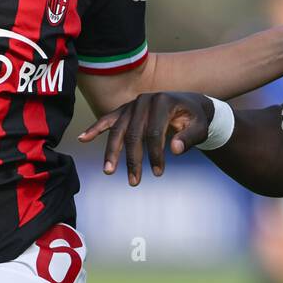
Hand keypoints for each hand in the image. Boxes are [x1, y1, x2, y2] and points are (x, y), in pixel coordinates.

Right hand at [78, 91, 213, 185]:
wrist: (190, 104)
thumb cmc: (195, 118)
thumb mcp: (199, 127)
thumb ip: (189, 138)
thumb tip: (174, 150)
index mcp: (163, 102)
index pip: (155, 132)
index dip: (155, 154)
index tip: (158, 172)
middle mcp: (145, 101)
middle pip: (133, 133)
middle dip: (132, 159)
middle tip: (134, 181)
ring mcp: (132, 105)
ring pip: (118, 129)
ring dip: (112, 151)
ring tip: (109, 171)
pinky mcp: (125, 110)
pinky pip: (108, 119)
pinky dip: (95, 128)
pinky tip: (83, 138)